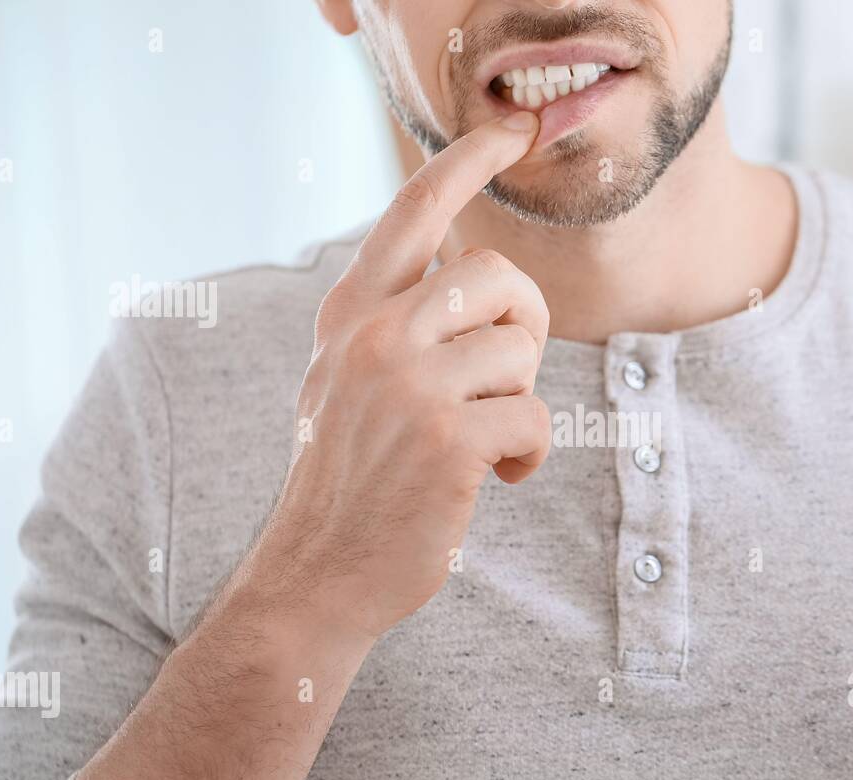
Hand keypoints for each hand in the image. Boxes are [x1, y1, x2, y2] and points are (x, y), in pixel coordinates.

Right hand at [244, 111, 550, 644]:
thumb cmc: (350, 480)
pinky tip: (500, 475)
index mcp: (350, 316)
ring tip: (488, 438)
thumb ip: (395, 325)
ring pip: (521, 352)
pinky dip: (531, 453)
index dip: (466, 163)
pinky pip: (535, 417)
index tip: (510, 131)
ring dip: (520, 400)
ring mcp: (408, 386)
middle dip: (523, 324)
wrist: (317, 576)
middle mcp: (373, 336)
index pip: (412, 213)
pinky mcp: (448, 441)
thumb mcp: (348, 382)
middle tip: (507, 375)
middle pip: (495, 276)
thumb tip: (472, 282)